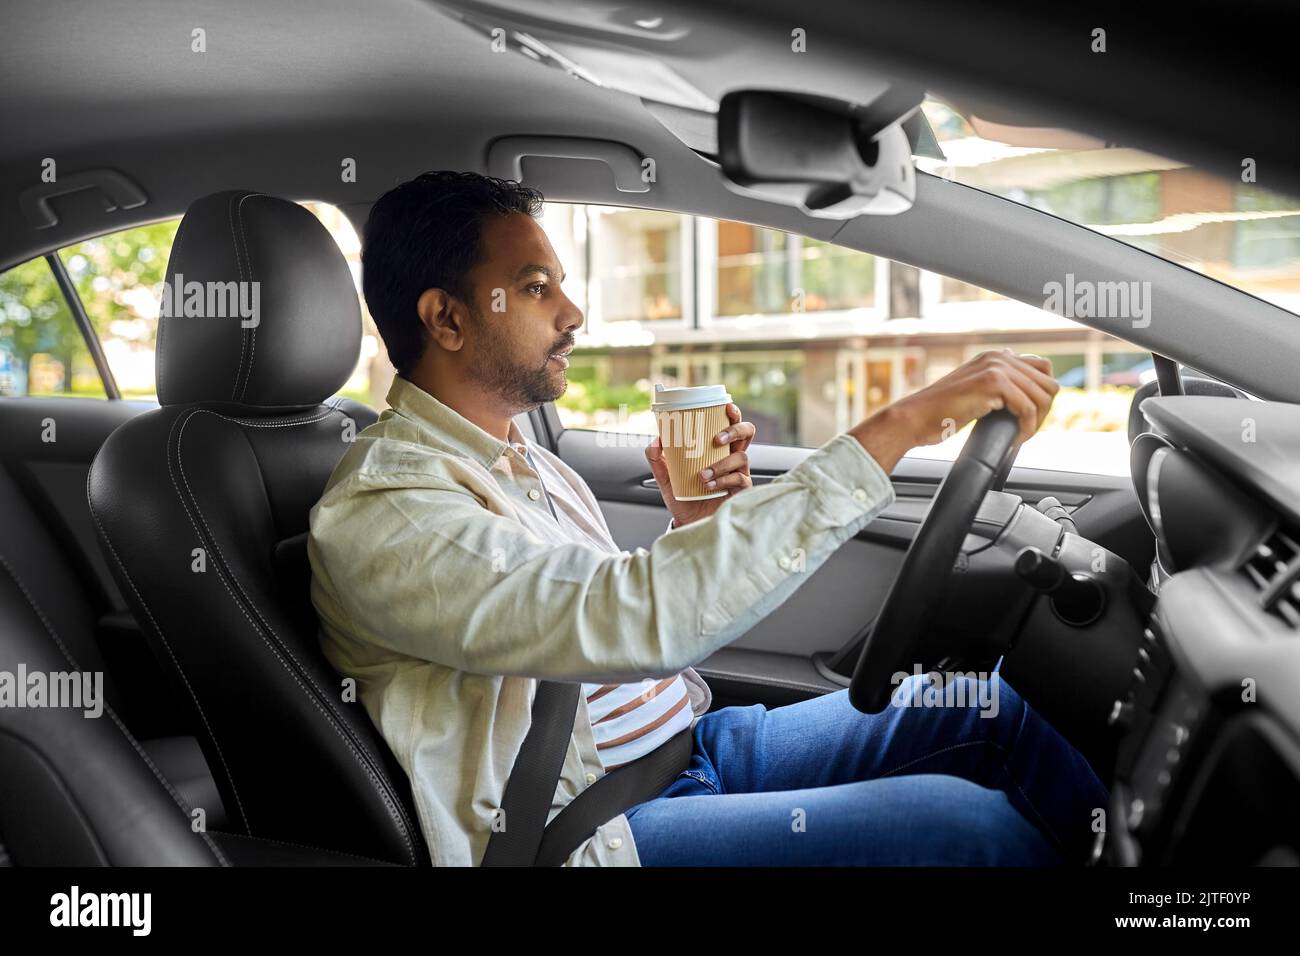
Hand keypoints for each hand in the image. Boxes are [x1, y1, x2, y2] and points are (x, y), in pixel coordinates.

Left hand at [644, 403, 754, 527]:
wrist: (688, 523)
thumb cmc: (683, 497)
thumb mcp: (665, 477)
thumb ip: (657, 459)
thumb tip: (656, 441)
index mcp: (718, 448)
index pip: (731, 425)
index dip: (733, 414)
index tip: (725, 407)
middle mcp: (731, 457)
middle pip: (747, 433)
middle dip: (735, 430)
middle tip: (716, 439)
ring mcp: (739, 473)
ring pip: (741, 456)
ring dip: (720, 464)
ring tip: (702, 475)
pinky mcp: (741, 490)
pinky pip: (739, 478)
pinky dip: (722, 480)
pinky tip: (709, 486)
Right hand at [849, 350, 1058, 473]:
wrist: (915, 418)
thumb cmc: (939, 412)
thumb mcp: (973, 392)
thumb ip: (997, 385)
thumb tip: (1022, 394)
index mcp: (996, 356)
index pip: (1043, 369)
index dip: (1041, 396)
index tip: (1028, 418)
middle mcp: (999, 356)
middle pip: (1048, 383)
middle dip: (1042, 412)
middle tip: (1025, 431)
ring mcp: (996, 367)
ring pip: (1042, 396)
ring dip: (1036, 423)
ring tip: (1019, 437)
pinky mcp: (993, 383)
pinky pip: (1028, 409)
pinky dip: (1026, 429)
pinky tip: (1013, 439)